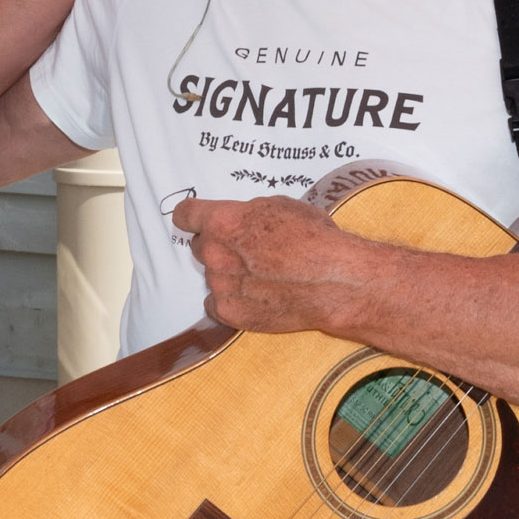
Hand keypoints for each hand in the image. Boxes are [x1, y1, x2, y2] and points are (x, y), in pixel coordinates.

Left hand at [172, 195, 378, 335]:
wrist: (333, 282)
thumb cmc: (314, 241)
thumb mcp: (279, 207)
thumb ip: (247, 213)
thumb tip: (240, 219)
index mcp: (223, 221)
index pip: (185, 215)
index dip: (192, 218)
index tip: (195, 222)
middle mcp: (215, 252)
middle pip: (200, 247)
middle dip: (218, 247)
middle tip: (246, 252)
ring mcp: (220, 284)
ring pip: (212, 275)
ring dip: (228, 274)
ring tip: (261, 277)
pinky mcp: (228, 312)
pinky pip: (215, 303)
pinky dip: (230, 301)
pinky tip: (254, 297)